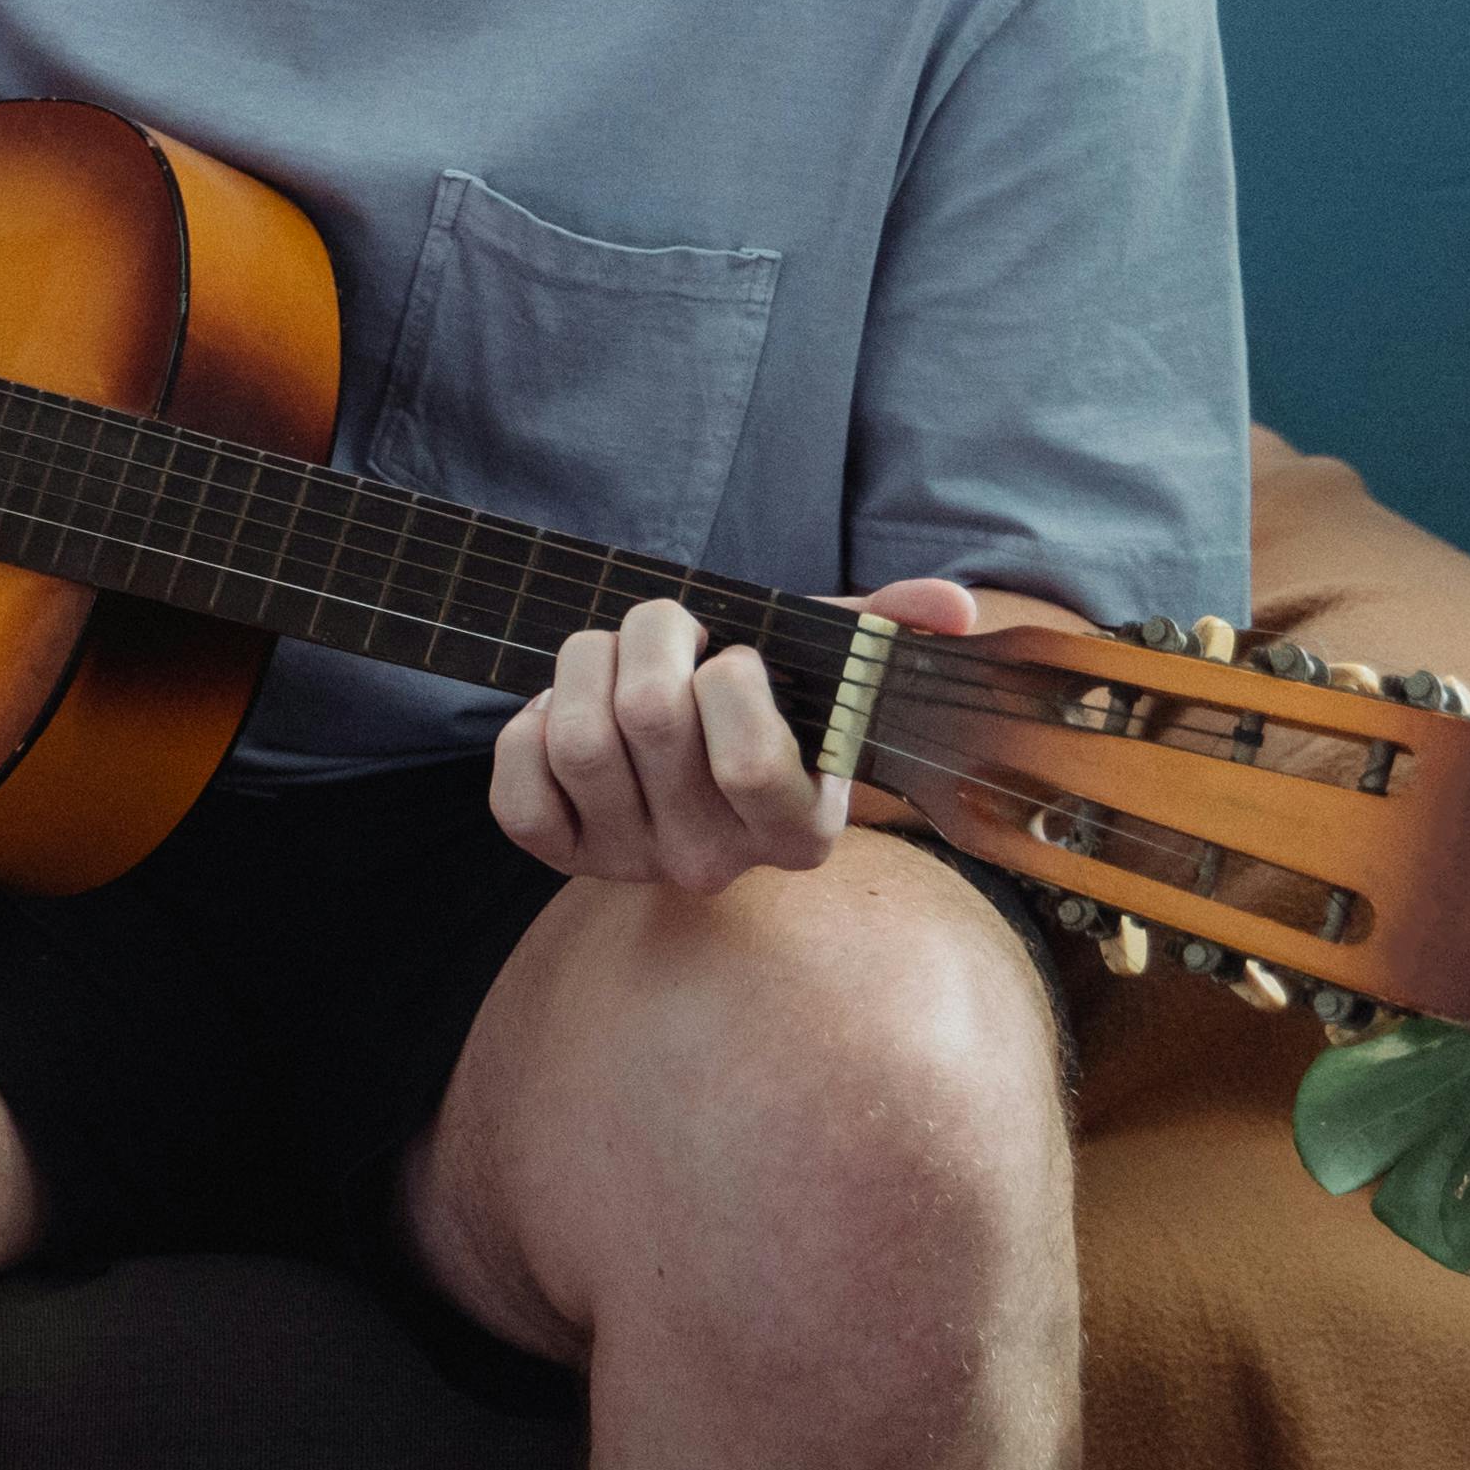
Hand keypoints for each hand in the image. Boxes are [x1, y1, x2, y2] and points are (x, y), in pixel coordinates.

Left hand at [488, 580, 980, 893]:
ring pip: (579, 739)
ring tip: (613, 661)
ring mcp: (633, 865)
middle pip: (650, 720)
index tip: (735, 660)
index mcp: (800, 831)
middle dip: (652, 636)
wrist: (688, 773)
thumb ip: (882, 632)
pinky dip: (529, 725)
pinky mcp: (561, 856)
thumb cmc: (763, 710)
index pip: (750, 762)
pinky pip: (517, 787)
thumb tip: (952, 605)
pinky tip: (565, 714)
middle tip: (668, 632)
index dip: (730, 684)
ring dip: (586, 665)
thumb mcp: (825, 671)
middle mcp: (716, 863)